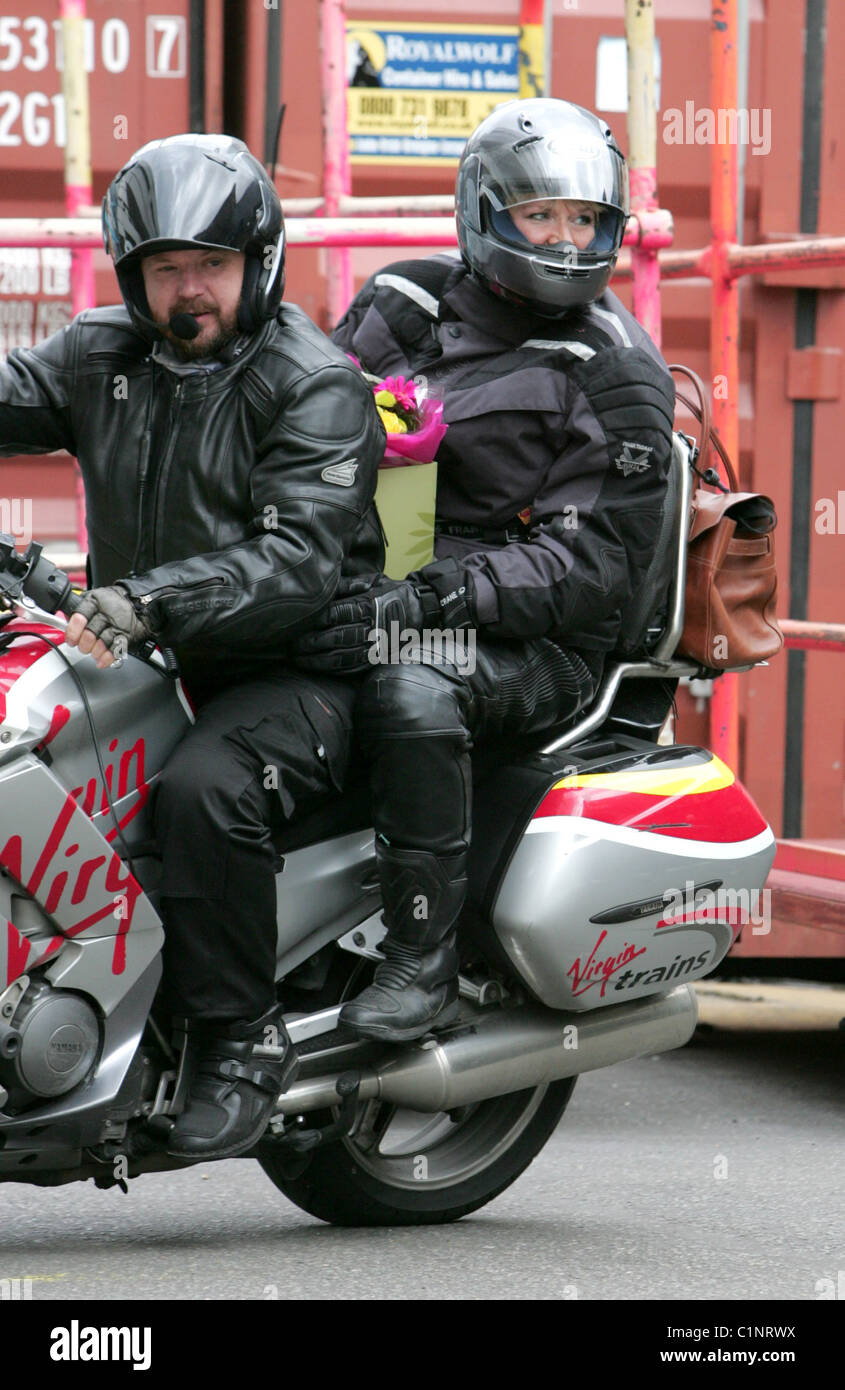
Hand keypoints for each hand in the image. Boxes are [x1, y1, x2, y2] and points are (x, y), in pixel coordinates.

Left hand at [65, 585, 152, 669]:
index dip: (73, 632)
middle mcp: (106, 612)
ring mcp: (118, 624)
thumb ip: (78, 610)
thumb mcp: (93, 599)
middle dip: (83, 644)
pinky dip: (107, 658)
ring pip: (102, 642)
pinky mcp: (127, 636)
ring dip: (94, 652)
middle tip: (83, 646)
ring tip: (93, 653)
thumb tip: (63, 621)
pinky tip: (102, 661)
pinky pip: (115, 649)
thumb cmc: (111, 604)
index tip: (71, 640)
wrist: (137, 604)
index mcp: (95, 601)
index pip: (80, 617)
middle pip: (90, 633)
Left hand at [293, 562, 475, 673]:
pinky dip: (333, 669)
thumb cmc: (392, 593)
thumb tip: (324, 585)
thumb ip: (349, 584)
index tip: (298, 623)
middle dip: (310, 642)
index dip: (315, 620)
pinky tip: (317, 668)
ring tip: (298, 659)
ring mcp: (375, 646)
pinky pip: (352, 667)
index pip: (336, 614)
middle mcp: (371, 627)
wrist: (422, 611)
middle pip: (335, 636)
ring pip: (341, 656)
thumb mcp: (374, 581)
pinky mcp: (376, 658)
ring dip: (317, 659)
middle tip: (291, 645)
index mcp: (368, 605)